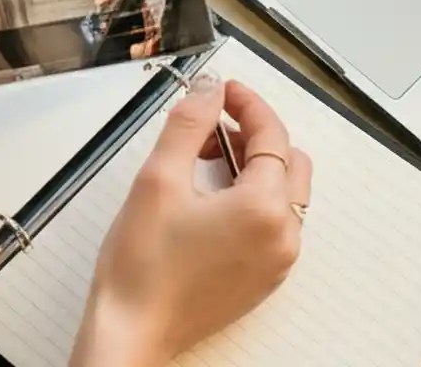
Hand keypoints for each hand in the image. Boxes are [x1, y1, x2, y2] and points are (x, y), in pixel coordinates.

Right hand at [72, 75, 310, 365]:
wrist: (132, 331)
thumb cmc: (142, 267)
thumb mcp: (158, 179)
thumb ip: (188, 124)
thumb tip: (210, 89)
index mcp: (264, 209)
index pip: (272, 136)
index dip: (248, 104)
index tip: (223, 90)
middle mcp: (282, 237)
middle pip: (288, 162)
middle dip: (253, 134)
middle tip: (209, 125)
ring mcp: (277, 262)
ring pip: (283, 192)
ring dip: (252, 166)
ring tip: (200, 161)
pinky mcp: (263, 278)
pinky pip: (273, 223)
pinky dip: (252, 199)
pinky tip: (209, 197)